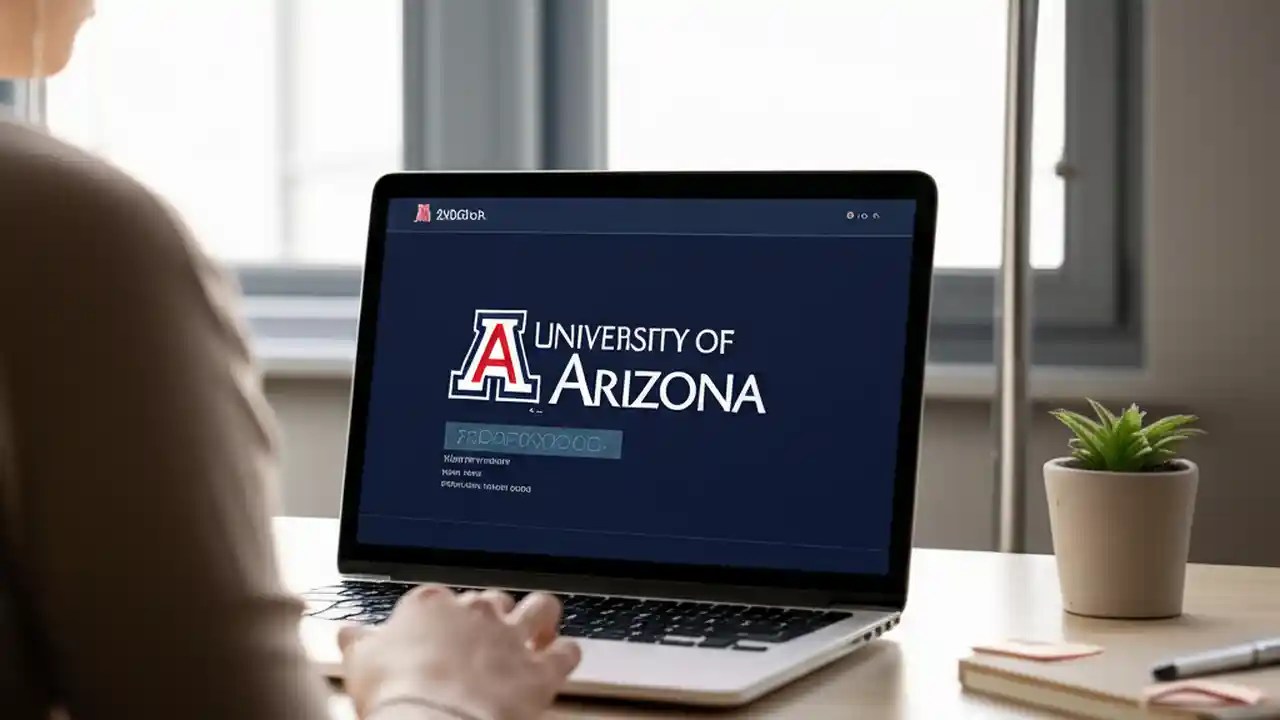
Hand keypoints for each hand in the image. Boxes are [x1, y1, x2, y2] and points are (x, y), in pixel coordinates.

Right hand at [339, 586, 580, 719]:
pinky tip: (561, 658)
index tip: (436, 633)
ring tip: (538, 628)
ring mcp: (512, 637)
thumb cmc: (396, 692)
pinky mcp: (540, 669)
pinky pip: (567, 651)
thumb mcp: (359, 663)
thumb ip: (359, 643)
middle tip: (485, 638)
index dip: (440, 618)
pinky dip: (566, 653)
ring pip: (540, 608)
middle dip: (491, 616)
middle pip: (491, 600)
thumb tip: (349, 634)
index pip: (439, 598)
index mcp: (430, 604)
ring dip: (541, 617)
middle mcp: (475, 612)